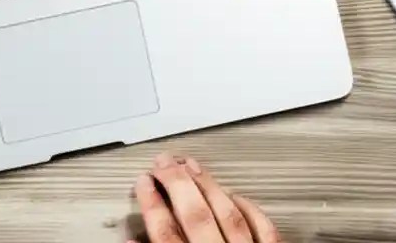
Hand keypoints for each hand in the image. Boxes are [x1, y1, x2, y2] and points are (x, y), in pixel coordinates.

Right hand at [132, 153, 282, 242]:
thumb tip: (131, 240)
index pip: (166, 233)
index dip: (151, 203)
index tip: (143, 182)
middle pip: (196, 215)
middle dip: (177, 182)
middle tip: (164, 161)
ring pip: (229, 215)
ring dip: (209, 186)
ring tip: (194, 165)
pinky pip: (265, 229)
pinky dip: (249, 209)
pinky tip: (236, 195)